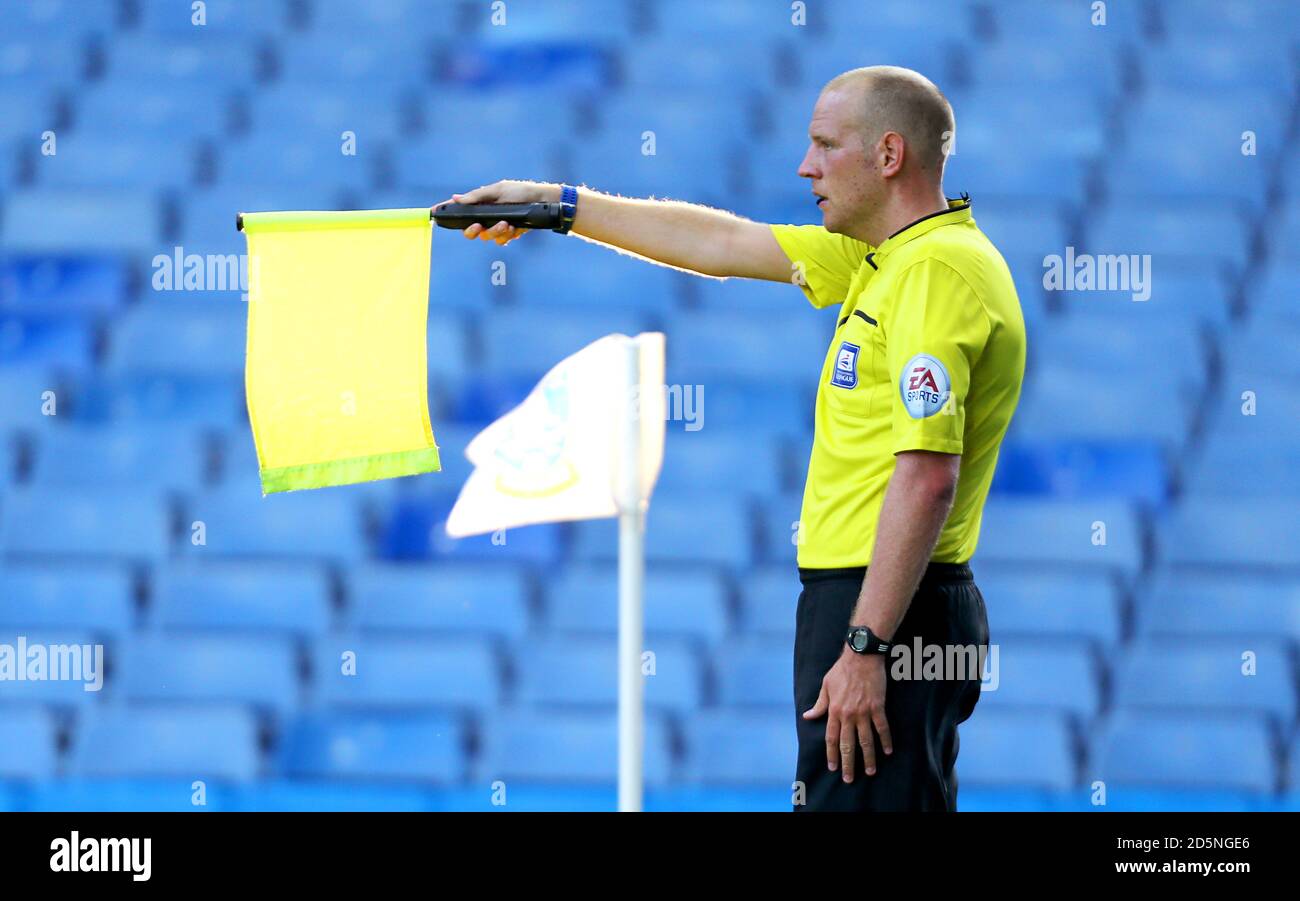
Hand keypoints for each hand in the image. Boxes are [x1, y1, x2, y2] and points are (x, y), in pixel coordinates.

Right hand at [434, 179, 559, 245]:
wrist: (542, 202)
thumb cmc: (520, 192)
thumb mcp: (498, 190)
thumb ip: (477, 196)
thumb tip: (455, 198)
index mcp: (481, 204)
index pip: (459, 210)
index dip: (446, 212)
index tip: (432, 214)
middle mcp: (487, 217)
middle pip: (470, 231)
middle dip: (473, 231)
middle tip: (478, 226)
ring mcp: (498, 226)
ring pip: (487, 237)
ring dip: (496, 232)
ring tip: (507, 223)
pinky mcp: (509, 233)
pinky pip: (502, 240)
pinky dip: (507, 235)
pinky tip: (514, 228)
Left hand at [802, 650, 893, 782]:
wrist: (861, 657)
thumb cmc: (842, 670)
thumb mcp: (826, 686)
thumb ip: (819, 704)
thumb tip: (808, 716)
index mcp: (834, 710)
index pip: (831, 738)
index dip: (832, 754)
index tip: (833, 767)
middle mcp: (848, 714)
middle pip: (847, 744)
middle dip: (848, 763)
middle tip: (850, 779)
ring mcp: (863, 712)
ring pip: (866, 740)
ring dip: (868, 758)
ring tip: (870, 771)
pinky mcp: (878, 707)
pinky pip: (882, 728)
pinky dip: (885, 741)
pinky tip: (887, 751)